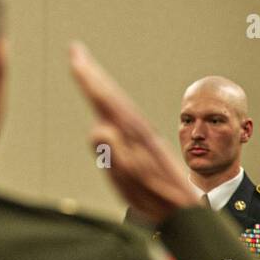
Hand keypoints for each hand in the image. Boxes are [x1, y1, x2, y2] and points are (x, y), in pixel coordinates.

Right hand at [68, 42, 203, 222]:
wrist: (185, 207)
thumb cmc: (155, 197)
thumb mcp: (130, 177)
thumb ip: (113, 152)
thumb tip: (98, 128)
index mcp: (131, 134)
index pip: (105, 99)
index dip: (88, 78)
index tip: (75, 55)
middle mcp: (138, 129)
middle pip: (111, 95)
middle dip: (92, 74)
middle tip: (76, 51)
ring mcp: (144, 135)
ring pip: (119, 104)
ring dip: (102, 86)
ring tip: (88, 73)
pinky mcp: (147, 144)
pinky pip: (125, 116)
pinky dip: (113, 104)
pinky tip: (110, 107)